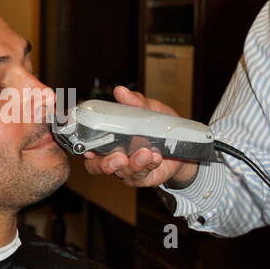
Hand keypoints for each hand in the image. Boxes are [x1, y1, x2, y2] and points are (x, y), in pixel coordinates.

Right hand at [81, 86, 198, 188]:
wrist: (183, 143)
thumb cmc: (160, 126)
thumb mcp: (149, 110)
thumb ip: (135, 102)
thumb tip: (121, 91)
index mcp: (108, 140)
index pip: (89, 147)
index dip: (86, 149)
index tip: (89, 148)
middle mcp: (114, 157)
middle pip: (97, 167)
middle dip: (106, 164)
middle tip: (119, 157)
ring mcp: (128, 169)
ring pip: (122, 172)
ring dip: (133, 163)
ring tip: (145, 153)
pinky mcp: (143, 177)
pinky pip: (141, 175)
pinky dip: (147, 165)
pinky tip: (155, 157)